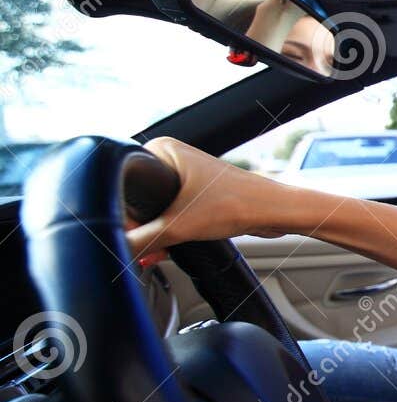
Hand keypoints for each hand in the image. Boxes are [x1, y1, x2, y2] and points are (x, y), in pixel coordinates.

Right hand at [125, 137, 295, 261]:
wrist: (274, 213)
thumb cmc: (238, 203)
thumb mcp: (179, 225)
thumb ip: (141, 240)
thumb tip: (117, 250)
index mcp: (163, 150)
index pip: (122, 182)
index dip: (122, 212)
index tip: (126, 235)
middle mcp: (174, 159)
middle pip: (137, 200)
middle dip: (139, 229)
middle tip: (143, 249)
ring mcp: (187, 177)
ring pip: (155, 210)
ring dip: (154, 235)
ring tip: (156, 252)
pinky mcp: (199, 196)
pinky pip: (172, 216)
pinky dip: (168, 234)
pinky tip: (165, 250)